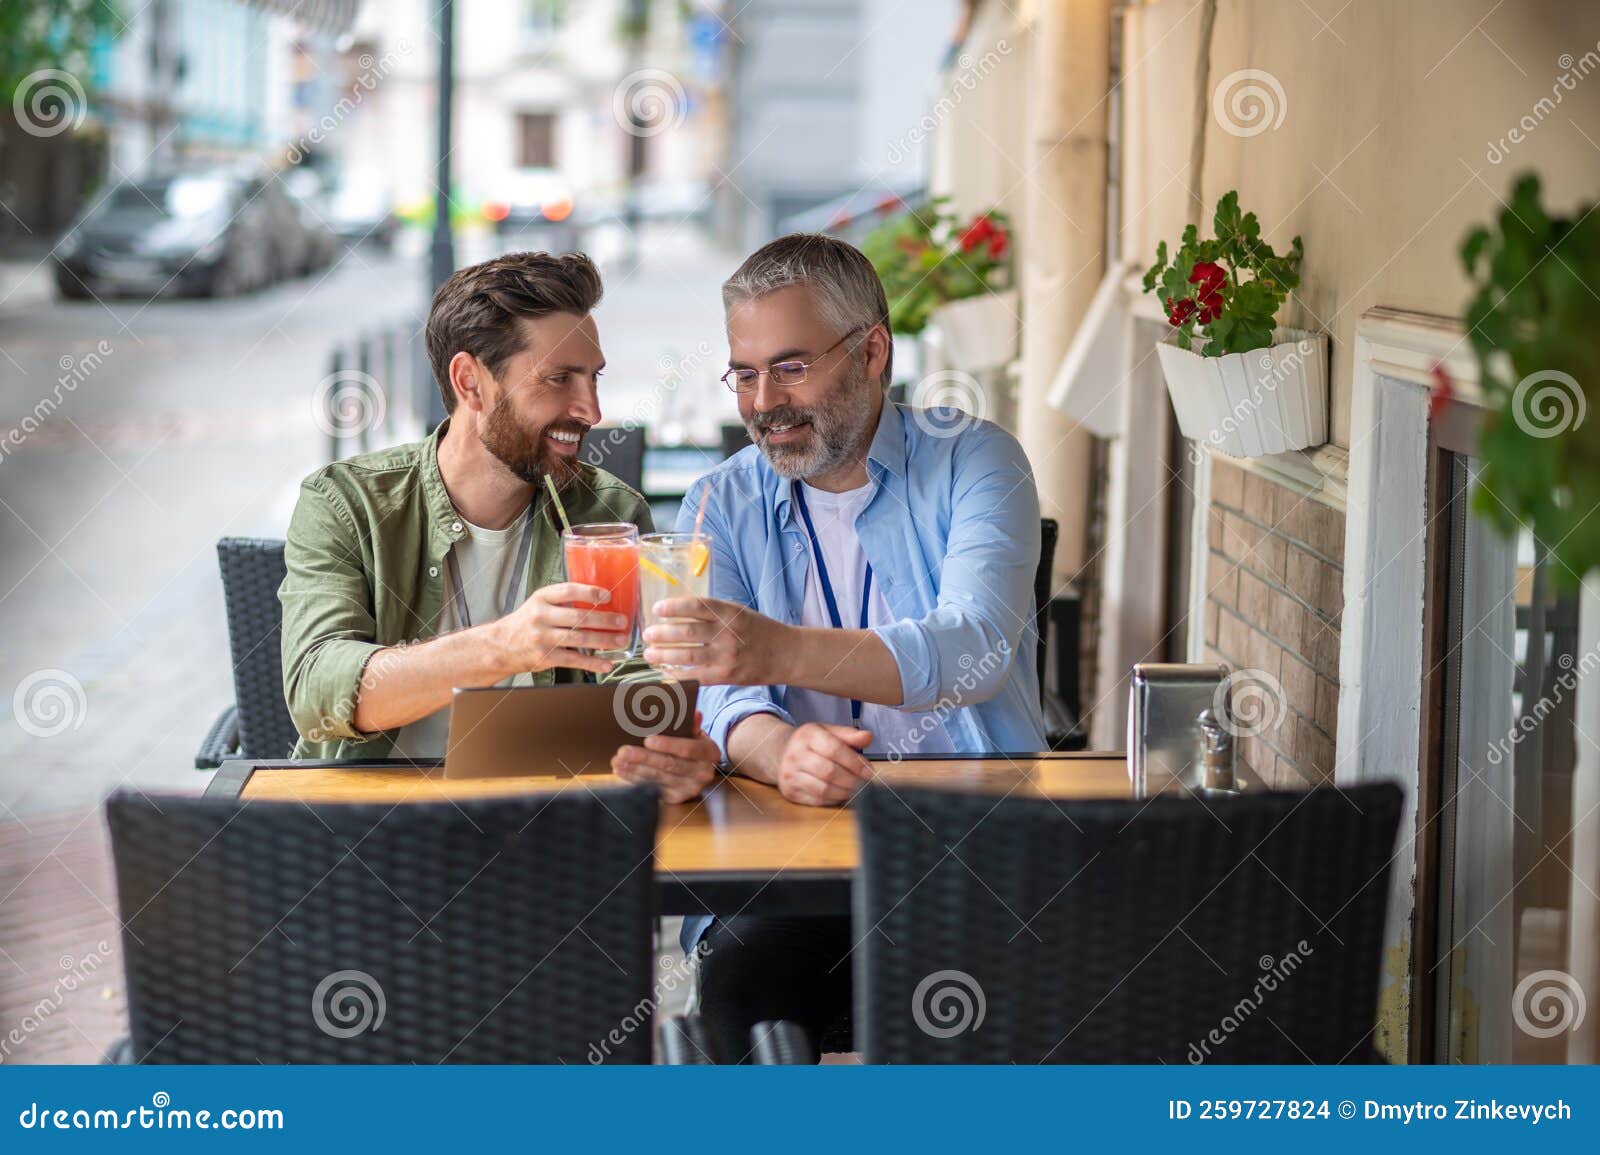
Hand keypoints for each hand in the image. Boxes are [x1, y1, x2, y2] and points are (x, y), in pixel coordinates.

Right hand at [492, 582, 629, 676]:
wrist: (500, 645)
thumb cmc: (525, 622)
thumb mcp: (539, 603)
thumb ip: (562, 600)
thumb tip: (598, 599)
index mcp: (541, 598)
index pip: (569, 591)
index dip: (590, 593)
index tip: (608, 596)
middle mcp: (541, 616)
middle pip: (578, 617)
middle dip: (604, 620)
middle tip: (622, 621)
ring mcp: (543, 638)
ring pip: (579, 639)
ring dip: (604, 641)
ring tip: (620, 640)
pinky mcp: (545, 656)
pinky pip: (573, 660)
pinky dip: (592, 663)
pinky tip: (606, 663)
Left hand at [611, 711, 720, 803]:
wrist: (700, 769)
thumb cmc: (694, 745)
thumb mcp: (696, 733)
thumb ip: (691, 723)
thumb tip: (691, 713)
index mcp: (709, 753)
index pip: (688, 749)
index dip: (668, 745)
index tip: (648, 740)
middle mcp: (702, 773)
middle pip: (669, 765)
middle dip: (644, 758)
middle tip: (624, 751)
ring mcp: (689, 788)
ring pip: (658, 778)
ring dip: (634, 769)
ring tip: (618, 760)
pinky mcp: (675, 798)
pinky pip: (652, 788)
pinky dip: (634, 779)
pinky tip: (622, 771)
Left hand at [641, 597, 786, 685]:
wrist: (786, 654)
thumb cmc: (758, 630)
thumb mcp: (738, 612)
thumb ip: (712, 614)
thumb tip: (677, 615)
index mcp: (730, 613)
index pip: (696, 607)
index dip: (674, 607)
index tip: (657, 609)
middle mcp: (727, 634)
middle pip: (687, 633)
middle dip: (663, 634)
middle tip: (647, 635)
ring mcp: (727, 657)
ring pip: (688, 656)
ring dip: (664, 655)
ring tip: (650, 654)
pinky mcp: (727, 676)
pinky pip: (696, 677)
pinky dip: (678, 675)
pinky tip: (666, 672)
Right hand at [776, 722, 873, 806]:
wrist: (781, 753)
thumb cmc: (810, 743)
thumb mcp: (828, 731)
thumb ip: (849, 735)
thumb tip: (868, 737)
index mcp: (807, 735)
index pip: (834, 749)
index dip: (855, 763)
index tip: (869, 771)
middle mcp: (795, 755)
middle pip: (829, 772)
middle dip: (852, 780)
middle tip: (865, 783)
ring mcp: (790, 775)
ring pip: (823, 789)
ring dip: (844, 792)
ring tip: (855, 789)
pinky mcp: (790, 792)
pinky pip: (817, 801)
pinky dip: (833, 800)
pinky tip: (841, 794)